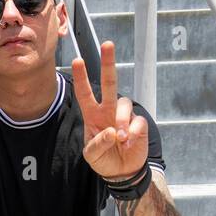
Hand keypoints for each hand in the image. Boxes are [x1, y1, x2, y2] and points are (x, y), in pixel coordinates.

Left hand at [72, 41, 148, 179]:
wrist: (122, 171)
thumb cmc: (104, 160)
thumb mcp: (92, 156)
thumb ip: (97, 144)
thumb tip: (112, 131)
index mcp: (92, 115)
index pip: (85, 94)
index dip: (81, 78)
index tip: (77, 60)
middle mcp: (108, 110)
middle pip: (109, 83)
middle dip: (108, 64)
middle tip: (108, 44)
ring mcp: (124, 115)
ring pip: (124, 104)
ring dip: (121, 120)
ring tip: (121, 139)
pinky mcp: (138, 123)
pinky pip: (137, 121)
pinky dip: (133, 133)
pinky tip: (129, 143)